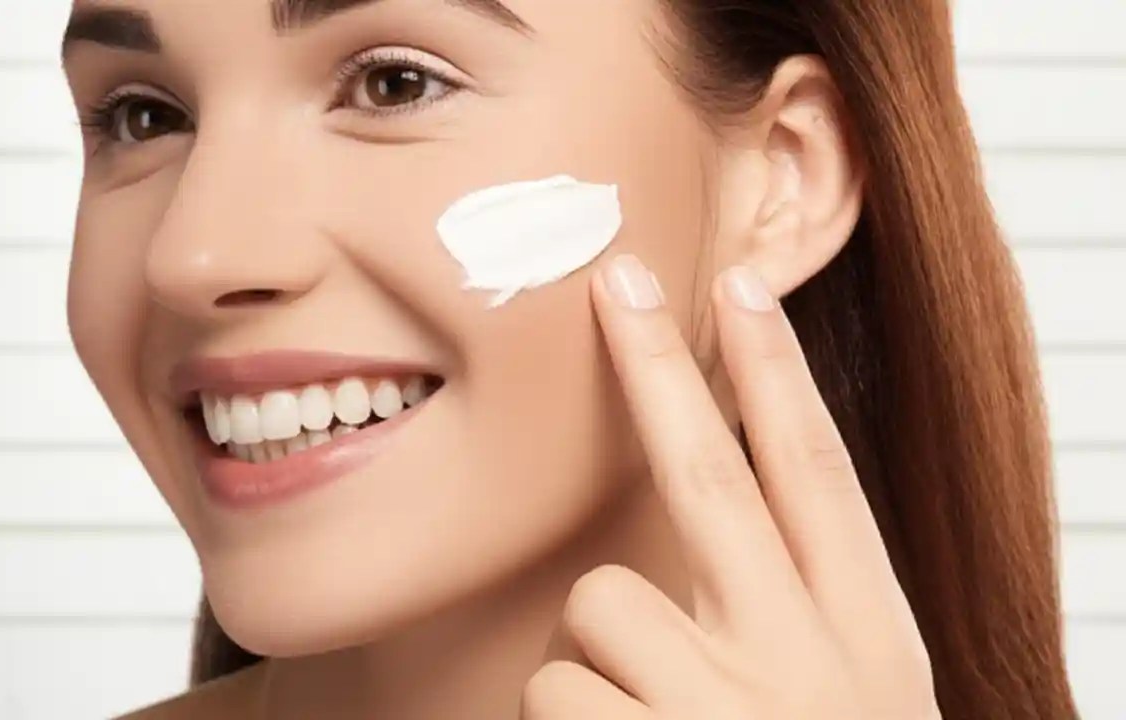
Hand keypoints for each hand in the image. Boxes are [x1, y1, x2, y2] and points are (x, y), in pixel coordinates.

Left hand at [520, 256, 939, 718]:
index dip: (777, 373)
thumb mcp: (863, 690)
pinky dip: (566, 719)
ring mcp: (716, 705)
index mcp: (868, 638)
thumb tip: (720, 509)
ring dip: (595, 650)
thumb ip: (806, 607)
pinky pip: (554, 687)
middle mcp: (798, 658)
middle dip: (657, 367)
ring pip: (601, 600)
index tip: (742, 284)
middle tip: (618, 278)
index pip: (818, 477)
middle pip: (710, 478)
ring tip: (642, 716)